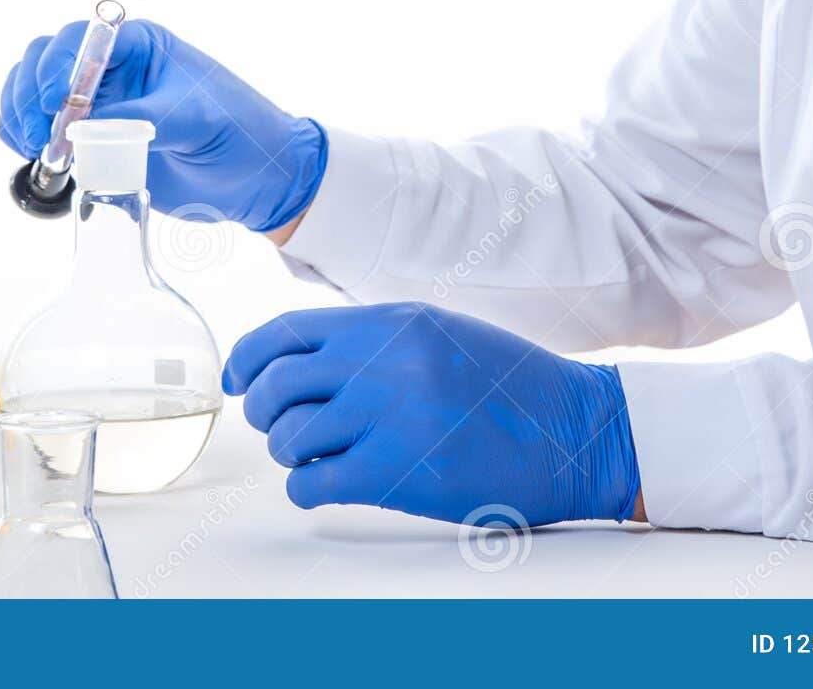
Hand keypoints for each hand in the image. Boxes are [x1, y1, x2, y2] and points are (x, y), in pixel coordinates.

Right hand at [0, 19, 325, 232]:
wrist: (259, 179)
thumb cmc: (241, 133)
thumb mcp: (199, 119)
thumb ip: (143, 118)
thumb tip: (86, 129)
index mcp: (140, 45)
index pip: (81, 39)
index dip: (58, 66)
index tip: (54, 102)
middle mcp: (111, 68)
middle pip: (44, 59)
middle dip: (28, 90)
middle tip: (37, 132)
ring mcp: (97, 103)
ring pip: (31, 90)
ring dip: (17, 113)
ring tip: (29, 145)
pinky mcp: (90, 139)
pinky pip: (40, 127)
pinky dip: (22, 136)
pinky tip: (31, 154)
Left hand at [222, 302, 640, 524]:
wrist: (575, 431)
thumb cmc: (511, 386)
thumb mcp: (437, 332)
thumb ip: (371, 339)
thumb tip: (303, 360)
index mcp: (388, 322)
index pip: (283, 332)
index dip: (246, 359)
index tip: (237, 381)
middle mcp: (381, 363)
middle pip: (274, 386)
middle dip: (263, 412)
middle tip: (280, 427)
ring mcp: (388, 417)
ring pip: (288, 437)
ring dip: (291, 453)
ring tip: (318, 457)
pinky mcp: (397, 473)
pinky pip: (312, 483)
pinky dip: (307, 489)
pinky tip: (329, 485)